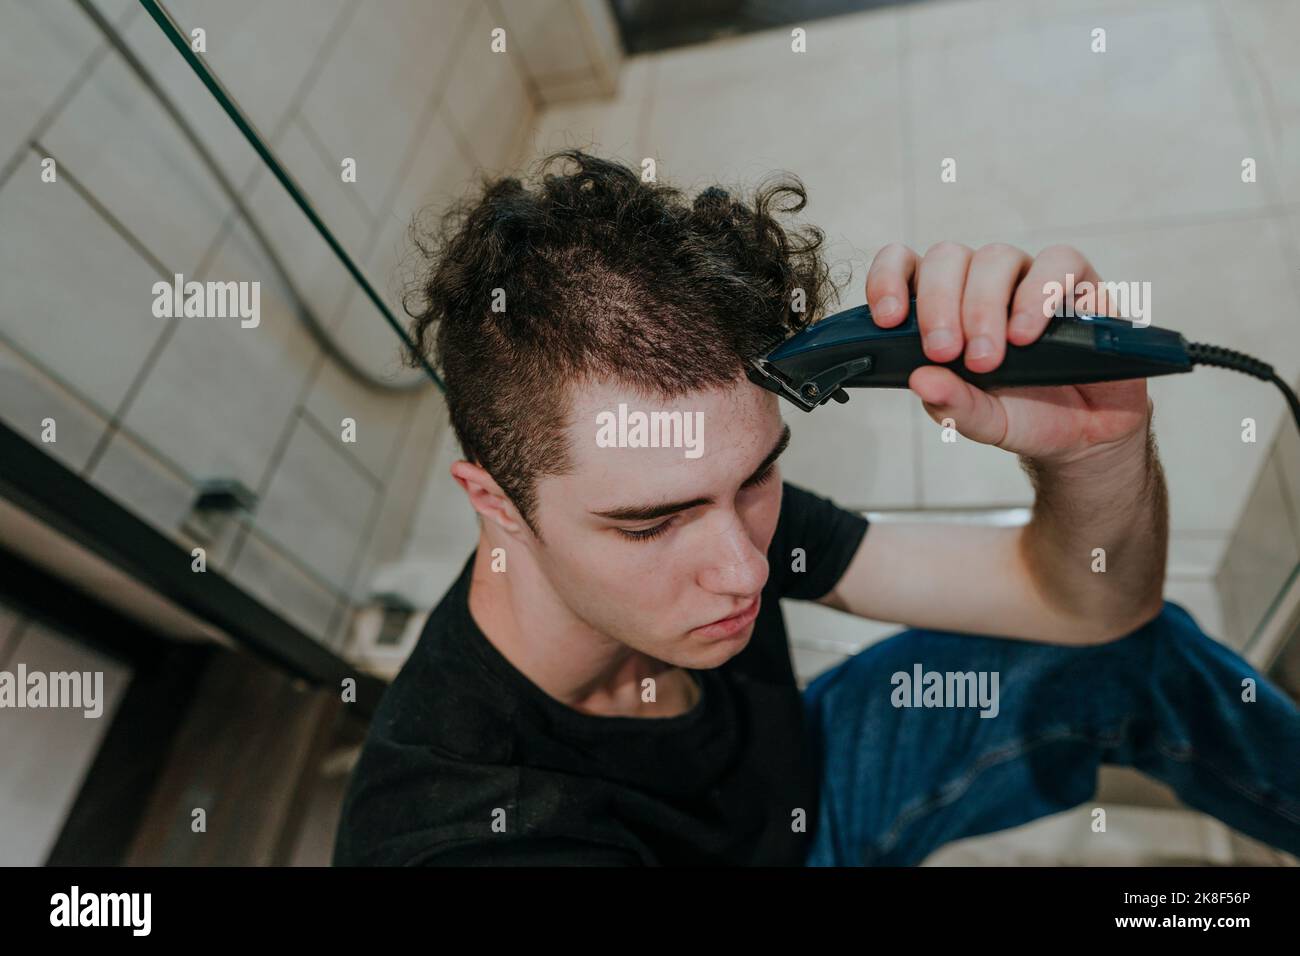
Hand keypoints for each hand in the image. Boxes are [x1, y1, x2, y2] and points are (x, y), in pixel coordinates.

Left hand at [864, 242, 1151, 465]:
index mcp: (944, 306)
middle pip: (947, 258)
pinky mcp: (1079, 282)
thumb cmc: (1026, 414)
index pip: (904, 266)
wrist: (1088, 431)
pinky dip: (1039, 294)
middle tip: (944, 352)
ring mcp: (1029, 278)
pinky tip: (1027, 334)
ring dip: (984, 305)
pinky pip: (1059, 262)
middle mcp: (982, 283)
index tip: (888, 319)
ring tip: (990, 357)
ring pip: (996, 257)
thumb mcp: (985, 421)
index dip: (888, 280)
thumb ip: (953, 404)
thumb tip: (921, 380)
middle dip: (938, 304)